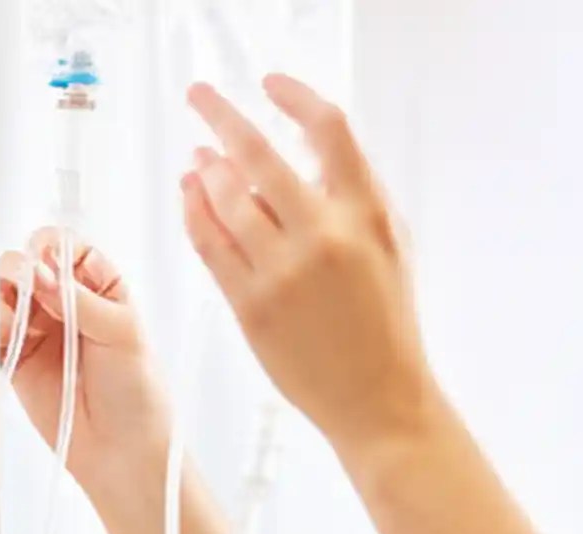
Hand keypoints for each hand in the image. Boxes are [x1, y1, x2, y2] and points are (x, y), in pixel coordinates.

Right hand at [0, 229, 170, 483]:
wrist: (123, 448)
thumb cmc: (139, 389)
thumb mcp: (123, 335)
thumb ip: (81, 300)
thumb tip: (43, 270)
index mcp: (101, 287)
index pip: (66, 248)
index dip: (51, 247)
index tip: (46, 260)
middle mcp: (66, 302)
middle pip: (25, 265)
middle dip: (20, 271)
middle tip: (31, 291)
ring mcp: (38, 329)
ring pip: (0, 293)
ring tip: (14, 323)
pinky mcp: (15, 357)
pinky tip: (0, 337)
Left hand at [182, 75, 430, 450]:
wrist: (380, 397)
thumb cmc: (388, 325)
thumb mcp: (392, 249)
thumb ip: (356, 199)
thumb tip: (310, 155)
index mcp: (366, 217)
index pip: (329, 131)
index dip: (295, 98)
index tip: (273, 86)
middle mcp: (323, 236)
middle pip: (258, 154)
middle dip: (221, 116)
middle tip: (202, 99)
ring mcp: (282, 271)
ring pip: (225, 197)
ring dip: (206, 168)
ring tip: (199, 157)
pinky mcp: (250, 304)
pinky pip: (209, 243)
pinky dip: (195, 211)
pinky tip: (191, 194)